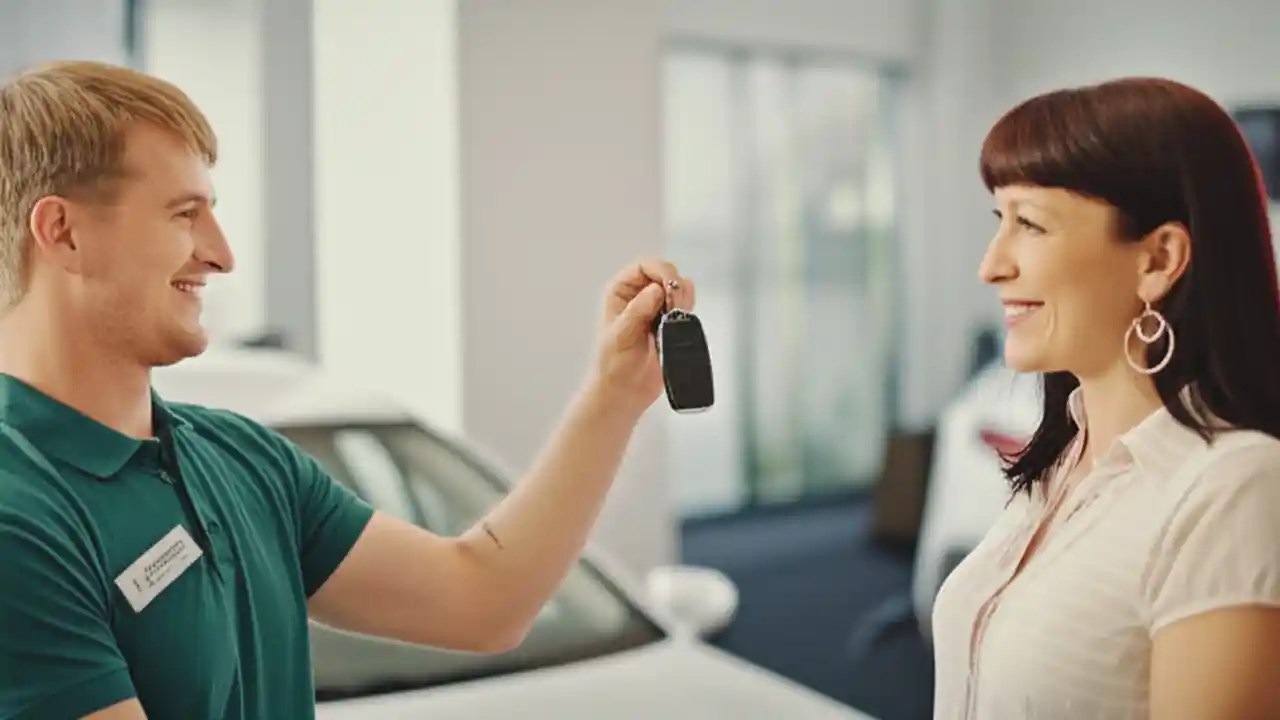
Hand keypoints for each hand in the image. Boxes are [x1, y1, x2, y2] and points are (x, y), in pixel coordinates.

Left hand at [587, 258, 694, 415]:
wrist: (624, 392)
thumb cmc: (613, 365)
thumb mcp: (620, 336)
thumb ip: (637, 311)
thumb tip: (656, 289)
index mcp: (621, 291)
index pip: (644, 265)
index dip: (661, 271)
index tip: (670, 289)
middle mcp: (639, 294)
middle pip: (666, 272)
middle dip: (674, 286)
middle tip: (674, 309)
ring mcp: (656, 307)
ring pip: (679, 287)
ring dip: (683, 299)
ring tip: (674, 320)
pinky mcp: (670, 321)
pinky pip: (686, 305)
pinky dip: (688, 309)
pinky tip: (680, 323)